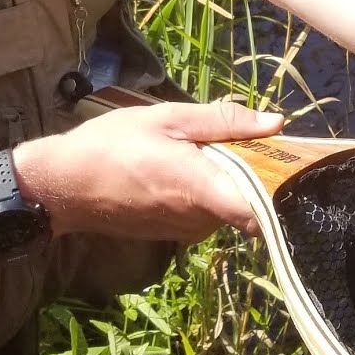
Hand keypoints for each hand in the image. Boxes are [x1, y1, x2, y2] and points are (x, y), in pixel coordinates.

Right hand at [14, 101, 284, 242]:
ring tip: (203, 150)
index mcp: (203, 189)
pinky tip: (187, 168)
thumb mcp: (168, 119)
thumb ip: (224, 122)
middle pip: (250, 200)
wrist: (62, 187)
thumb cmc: (111, 145)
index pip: (261, 211)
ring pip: (229, 205)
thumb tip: (276, 123)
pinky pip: (208, 212)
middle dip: (253, 171)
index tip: (292, 165)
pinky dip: (208, 191)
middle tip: (240, 139)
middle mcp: (202, 219)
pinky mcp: (177, 235)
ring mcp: (189, 231)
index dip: (283, 190)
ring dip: (227, 180)